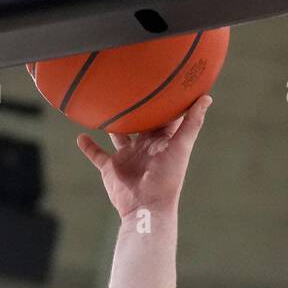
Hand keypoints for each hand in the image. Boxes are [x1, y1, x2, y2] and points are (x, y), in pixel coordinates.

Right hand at [76, 94, 211, 219]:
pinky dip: (88, 146)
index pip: (163, 116)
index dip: (163, 101)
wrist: (146, 208)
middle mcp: (144, 146)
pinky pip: (97, 154)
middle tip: (127, 84)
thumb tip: (207, 97)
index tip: (161, 79)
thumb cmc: (167, 179)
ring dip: (110, 124)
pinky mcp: (111, 168)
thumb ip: (192, 123)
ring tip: (102, 106)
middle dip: (135, 108)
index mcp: (162, 141)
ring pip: (117, 135)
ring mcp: (126, 157)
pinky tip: (80, 135)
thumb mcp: (181, 147)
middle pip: (138, 122)